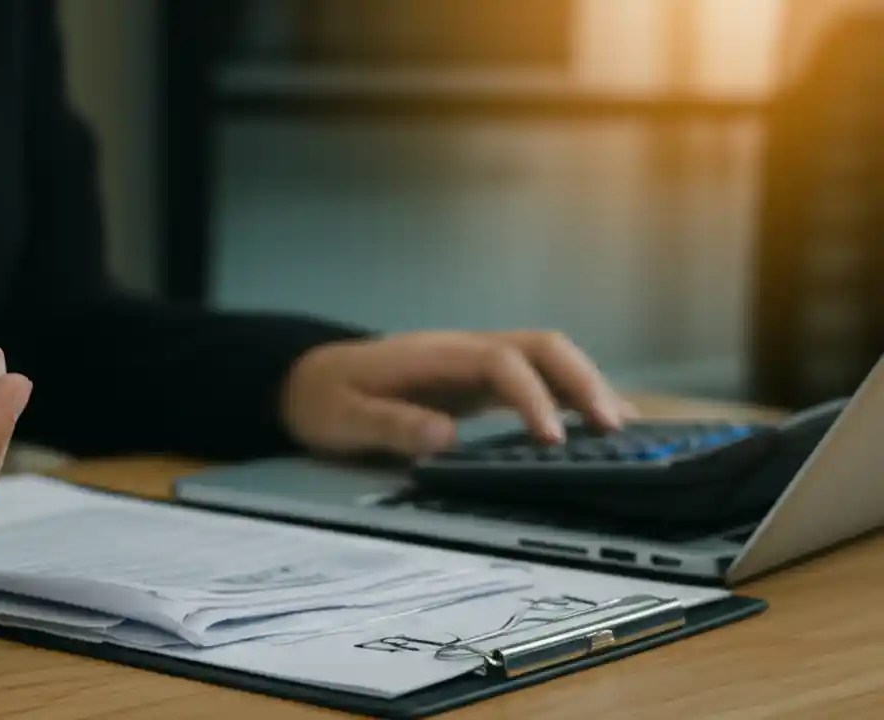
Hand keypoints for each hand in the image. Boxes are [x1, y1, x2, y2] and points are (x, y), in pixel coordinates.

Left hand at [281, 331, 633, 457]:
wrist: (305, 378)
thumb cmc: (324, 397)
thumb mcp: (343, 418)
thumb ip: (390, 426)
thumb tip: (445, 438)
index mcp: (435, 355)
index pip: (502, 363)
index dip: (534, 398)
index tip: (552, 441)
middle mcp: (463, 351)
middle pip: (541, 346)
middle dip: (582, 381)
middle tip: (614, 429)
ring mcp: (473, 363)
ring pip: (546, 358)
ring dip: (585, 386)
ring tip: (622, 429)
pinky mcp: (477, 382)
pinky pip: (534, 379)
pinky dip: (568, 397)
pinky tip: (593, 425)